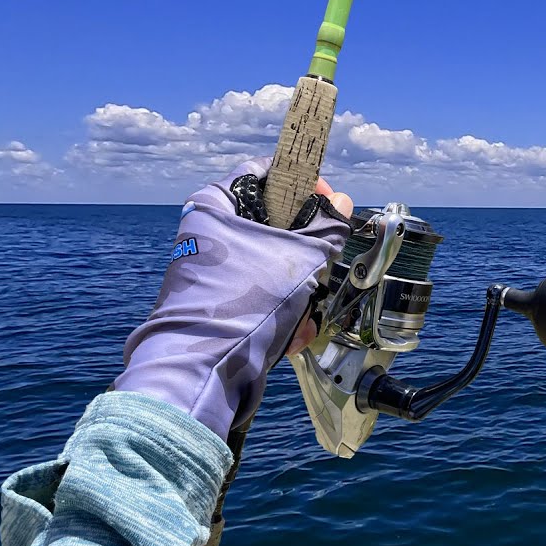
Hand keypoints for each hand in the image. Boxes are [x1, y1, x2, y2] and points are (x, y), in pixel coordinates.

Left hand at [113, 158, 352, 440]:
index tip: (332, 202)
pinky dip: (282, 314)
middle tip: (325, 264)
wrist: (202, 372)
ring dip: (301, 291)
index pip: (266, 174)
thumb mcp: (302, 256)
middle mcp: (209, 235)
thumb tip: (342, 202)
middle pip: (275, 224)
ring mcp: (213, 272)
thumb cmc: (247, 302)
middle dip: (308, 252)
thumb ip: (329, 226)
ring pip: (275, 265)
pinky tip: (292, 335)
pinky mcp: (218, 306)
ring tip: (307, 312)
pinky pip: (261, 297)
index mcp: (215, 206)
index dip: (304, 183)